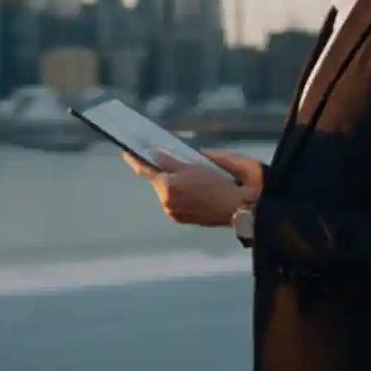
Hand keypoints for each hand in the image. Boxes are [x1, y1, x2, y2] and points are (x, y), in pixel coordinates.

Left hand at [122, 150, 259, 227]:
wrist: (245, 208)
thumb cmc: (223, 183)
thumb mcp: (196, 165)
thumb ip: (172, 161)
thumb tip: (156, 156)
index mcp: (169, 188)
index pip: (146, 169)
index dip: (135, 159)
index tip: (125, 151)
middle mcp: (167, 202)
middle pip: (159, 181)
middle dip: (163, 170)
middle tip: (167, 156)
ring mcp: (175, 212)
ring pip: (168, 190)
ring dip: (175, 182)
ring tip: (192, 175)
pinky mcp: (184, 218)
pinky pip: (177, 200)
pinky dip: (182, 192)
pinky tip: (194, 187)